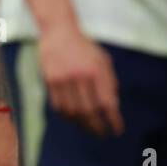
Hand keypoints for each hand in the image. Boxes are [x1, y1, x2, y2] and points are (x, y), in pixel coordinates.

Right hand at [37, 21, 121, 135]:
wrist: (58, 31)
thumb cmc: (84, 47)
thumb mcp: (102, 60)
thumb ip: (109, 82)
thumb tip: (112, 107)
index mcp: (96, 70)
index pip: (107, 102)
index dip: (113, 120)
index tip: (117, 130)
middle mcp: (79, 76)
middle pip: (88, 110)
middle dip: (97, 126)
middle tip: (101, 134)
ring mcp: (62, 78)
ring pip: (72, 110)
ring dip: (81, 123)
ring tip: (87, 128)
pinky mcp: (49, 80)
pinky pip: (57, 105)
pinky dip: (66, 115)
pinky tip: (72, 118)